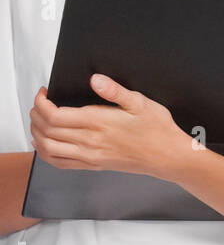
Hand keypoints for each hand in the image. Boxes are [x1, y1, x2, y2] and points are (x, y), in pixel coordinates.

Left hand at [29, 75, 189, 176]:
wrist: (167, 156)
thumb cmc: (157, 129)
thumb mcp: (141, 102)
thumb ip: (115, 91)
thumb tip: (95, 79)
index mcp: (98, 122)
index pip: (54, 115)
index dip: (41, 103)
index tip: (44, 92)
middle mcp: (89, 141)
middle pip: (47, 130)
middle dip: (35, 114)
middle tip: (39, 103)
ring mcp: (89, 155)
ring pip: (48, 147)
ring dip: (36, 133)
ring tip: (38, 120)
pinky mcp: (92, 165)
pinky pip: (59, 162)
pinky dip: (45, 152)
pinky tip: (44, 143)